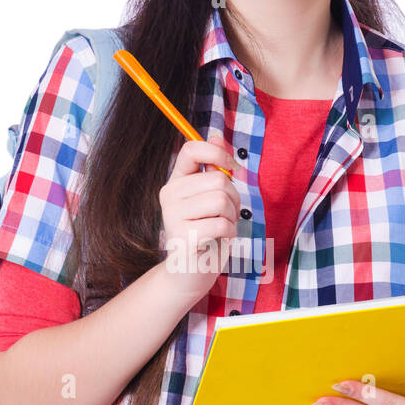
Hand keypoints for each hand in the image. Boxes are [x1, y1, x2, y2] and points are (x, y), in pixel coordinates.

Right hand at [158, 132, 239, 301]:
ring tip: (222, 227)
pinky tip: (218, 239)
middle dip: (234, 198)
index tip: (231, 168)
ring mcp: (173, 216)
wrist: (192, 270)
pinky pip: (222, 224)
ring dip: (232, 216)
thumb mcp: (210, 197)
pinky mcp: (184, 236)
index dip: (217, 154)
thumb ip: (213, 168)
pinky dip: (229, 233)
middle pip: (218, 181)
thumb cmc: (207, 230)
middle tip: (228, 214)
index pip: (191, 149)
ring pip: (222, 201)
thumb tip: (216, 134)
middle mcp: (169, 195)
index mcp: (176, 181)